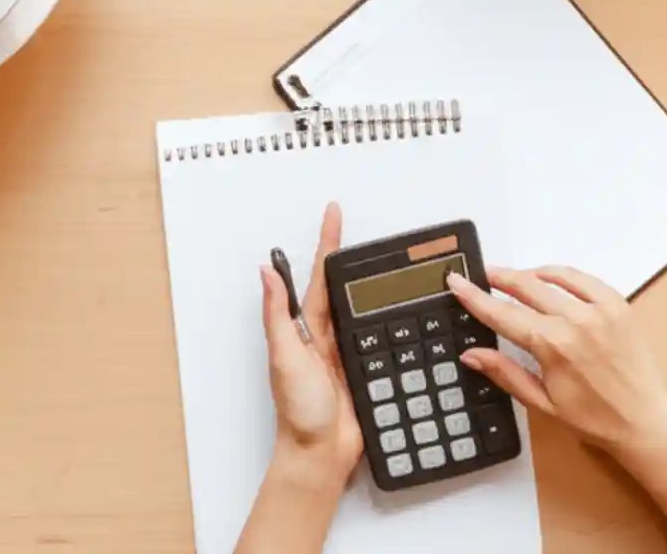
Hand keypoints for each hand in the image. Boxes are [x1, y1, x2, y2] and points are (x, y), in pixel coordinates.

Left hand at [259, 202, 362, 483]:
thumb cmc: (298, 411)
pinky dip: (389, 322)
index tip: (333, 212)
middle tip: (361, 228)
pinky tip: (401, 314)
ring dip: (370, 286)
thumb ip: (277, 315)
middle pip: (341, 288)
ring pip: (362, 310)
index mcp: (305, 328)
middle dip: (350, 258)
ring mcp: (345, 354)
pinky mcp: (364, 373)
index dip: (326, 243)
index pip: (317, 276)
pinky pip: (380, 339)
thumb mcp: (284, 356)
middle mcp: (324, 337)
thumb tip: (265, 271)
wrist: (320, 454)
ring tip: (383, 259)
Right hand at [447, 266, 666, 462]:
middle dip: (498, 277)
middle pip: (524, 286)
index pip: (502, 313)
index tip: (456, 281)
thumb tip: (470, 353)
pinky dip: (560, 274)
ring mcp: (599, 309)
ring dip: (526, 274)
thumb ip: (504, 372)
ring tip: (511, 278)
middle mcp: (574, 321)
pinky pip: (582, 278)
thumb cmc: (593, 418)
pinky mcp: (617, 305)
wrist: (645, 420)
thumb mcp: (541, 402)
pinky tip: (547, 278)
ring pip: (551, 278)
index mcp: (551, 346)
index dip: (474, 296)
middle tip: (480, 274)